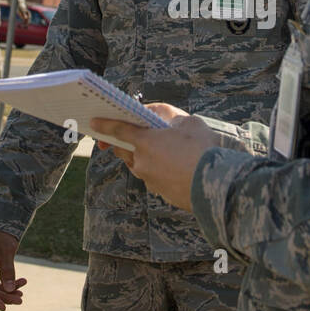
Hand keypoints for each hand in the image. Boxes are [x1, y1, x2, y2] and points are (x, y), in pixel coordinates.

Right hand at [0, 229, 28, 310]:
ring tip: (22, 293)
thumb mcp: (7, 251)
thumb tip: (10, 289)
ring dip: (8, 291)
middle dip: (5, 296)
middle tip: (21, 299)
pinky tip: (20, 283)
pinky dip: (8, 284)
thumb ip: (8, 270)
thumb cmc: (2, 236)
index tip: (3, 308)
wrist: (1, 224)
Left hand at [90, 109, 215, 210]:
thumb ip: (173, 119)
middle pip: (125, 149)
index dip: (106, 124)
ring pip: (139, 164)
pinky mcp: (159, 191)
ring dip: (146, 156)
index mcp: (145, 141)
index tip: (94, 122)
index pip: (119, 130)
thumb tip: (167, 122)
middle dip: (126, 142)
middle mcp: (141, 161)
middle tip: (136, 136)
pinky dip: (159, 170)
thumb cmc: (203, 149)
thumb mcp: (190, 123)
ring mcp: (149, 179)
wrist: (215, 184)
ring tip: (166, 150)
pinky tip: (176, 166)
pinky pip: (153, 177)